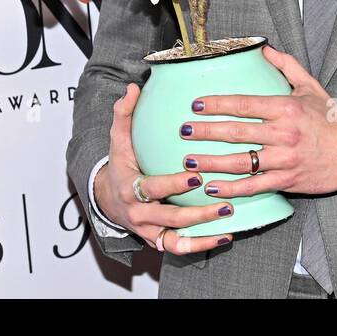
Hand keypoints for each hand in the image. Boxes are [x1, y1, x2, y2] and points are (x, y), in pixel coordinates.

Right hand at [95, 82, 236, 254]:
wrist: (107, 197)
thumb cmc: (120, 162)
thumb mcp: (117, 138)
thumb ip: (124, 113)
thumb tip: (133, 87)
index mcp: (130, 187)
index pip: (152, 188)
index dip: (173, 185)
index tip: (196, 176)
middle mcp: (138, 213)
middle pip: (169, 217)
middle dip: (198, 212)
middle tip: (225, 202)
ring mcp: (148, 230)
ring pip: (176, 238)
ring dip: (204, 231)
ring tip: (228, 217)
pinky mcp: (157, 240)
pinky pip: (179, 248)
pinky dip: (202, 245)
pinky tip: (225, 237)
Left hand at [179, 44, 336, 198]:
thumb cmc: (332, 120)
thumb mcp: (312, 87)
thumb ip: (287, 66)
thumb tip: (264, 49)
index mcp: (287, 108)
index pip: (244, 104)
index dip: (217, 104)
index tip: (197, 105)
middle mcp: (284, 133)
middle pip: (236, 132)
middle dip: (206, 132)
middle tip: (184, 130)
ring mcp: (284, 159)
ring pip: (240, 162)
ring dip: (211, 162)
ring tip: (189, 160)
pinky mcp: (286, 181)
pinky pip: (253, 186)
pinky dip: (231, 188)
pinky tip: (212, 187)